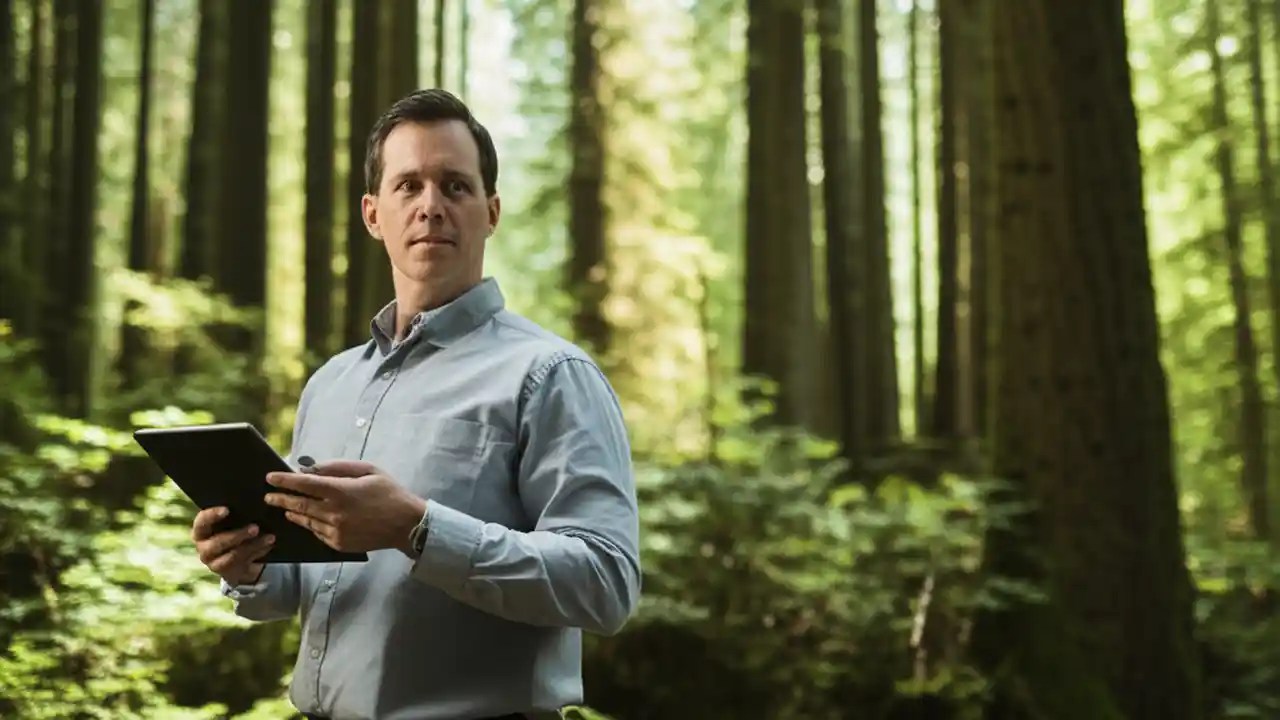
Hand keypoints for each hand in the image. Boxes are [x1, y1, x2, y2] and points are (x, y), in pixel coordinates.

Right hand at [192, 506, 275, 585]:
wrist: (236, 554)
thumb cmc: (233, 528)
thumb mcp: (231, 521)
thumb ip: (236, 514)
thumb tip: (251, 503)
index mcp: (201, 530)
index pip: (201, 522)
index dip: (211, 515)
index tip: (227, 510)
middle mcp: (203, 547)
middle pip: (217, 543)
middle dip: (238, 535)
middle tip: (255, 527)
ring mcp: (213, 562)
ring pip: (232, 555)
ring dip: (253, 545)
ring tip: (270, 537)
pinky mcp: (227, 572)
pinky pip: (242, 563)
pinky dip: (257, 553)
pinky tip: (268, 545)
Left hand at [263, 460, 426, 553]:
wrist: (406, 524)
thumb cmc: (389, 493)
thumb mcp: (368, 471)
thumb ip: (338, 467)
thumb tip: (312, 468)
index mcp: (341, 491)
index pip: (304, 484)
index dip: (284, 480)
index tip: (270, 477)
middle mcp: (334, 512)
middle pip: (299, 504)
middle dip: (281, 498)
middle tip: (268, 495)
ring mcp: (335, 531)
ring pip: (305, 520)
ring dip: (292, 512)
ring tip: (284, 507)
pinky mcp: (338, 544)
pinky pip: (317, 533)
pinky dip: (309, 524)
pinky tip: (305, 519)